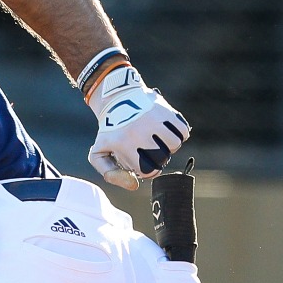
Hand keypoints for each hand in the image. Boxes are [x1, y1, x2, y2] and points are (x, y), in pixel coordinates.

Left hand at [85, 60, 187, 190]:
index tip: (141, 162)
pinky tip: (168, 131)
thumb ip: (110, 174)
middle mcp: (139, 132)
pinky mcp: (165, 110)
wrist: (117, 97)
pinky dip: (180, 134)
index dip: (146, 170)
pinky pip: (183, 131)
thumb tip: (134, 185)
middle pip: (162, 159)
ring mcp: (153, 120)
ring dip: (170, 146)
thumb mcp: (99, 153)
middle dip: (159, 159)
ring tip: (159, 141)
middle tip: (151, 151)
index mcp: (123, 144)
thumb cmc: (110, 131)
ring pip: (175, 145)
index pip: (148, 171)